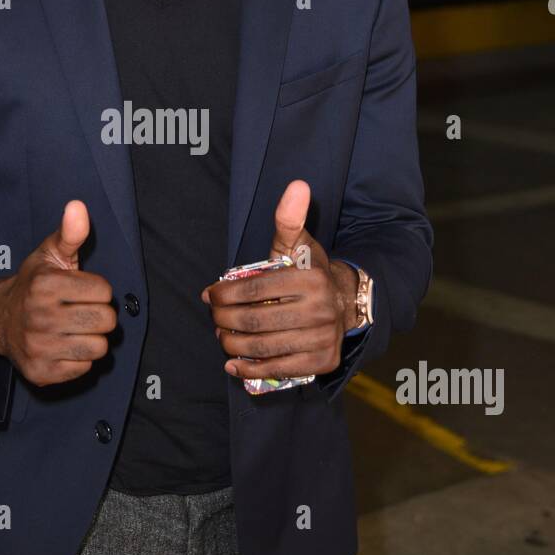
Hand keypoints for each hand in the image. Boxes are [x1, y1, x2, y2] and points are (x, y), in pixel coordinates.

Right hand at [0, 200, 116, 386]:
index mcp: (45, 285)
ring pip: (99, 348)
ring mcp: (39, 347)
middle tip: (81, 310)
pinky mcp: (41, 372)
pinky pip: (84, 369)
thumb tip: (78, 206)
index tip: (79, 290)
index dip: (97, 289)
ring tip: (74, 328)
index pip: (105, 291)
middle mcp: (40, 317)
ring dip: (92, 338)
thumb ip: (70, 232)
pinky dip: (79, 359)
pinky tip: (63, 346)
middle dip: (99, 314)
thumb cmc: (33, 284)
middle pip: (106, 321)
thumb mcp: (50, 254)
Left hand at [201, 180, 358, 381]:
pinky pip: (279, 370)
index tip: (209, 294)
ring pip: (263, 346)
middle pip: (254, 319)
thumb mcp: (298, 244)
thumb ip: (289, 218)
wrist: (345, 302)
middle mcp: (319, 311)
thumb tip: (296, 184)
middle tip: (214, 318)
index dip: (223, 293)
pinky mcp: (322, 362)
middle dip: (224, 320)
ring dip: (232, 345)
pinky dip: (250, 369)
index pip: (253, 288)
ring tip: (222, 338)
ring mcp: (322, 339)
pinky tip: (233, 364)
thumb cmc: (309, 272)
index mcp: (310, 280)